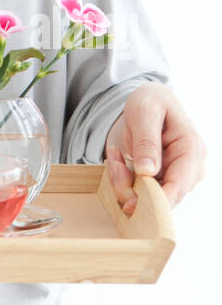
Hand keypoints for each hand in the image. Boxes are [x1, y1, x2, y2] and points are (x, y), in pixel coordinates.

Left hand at [104, 84, 206, 217]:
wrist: (147, 100)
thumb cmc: (150, 101)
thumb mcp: (144, 112)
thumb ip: (147, 141)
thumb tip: (148, 172)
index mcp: (190, 147)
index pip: (179, 184)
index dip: (157, 201)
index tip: (131, 204)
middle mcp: (189, 166)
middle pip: (163, 195)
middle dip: (132, 186)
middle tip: (113, 163)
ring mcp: (177, 174)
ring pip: (149, 197)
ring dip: (125, 182)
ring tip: (114, 157)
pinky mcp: (163, 178)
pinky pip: (141, 191)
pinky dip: (125, 180)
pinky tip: (118, 159)